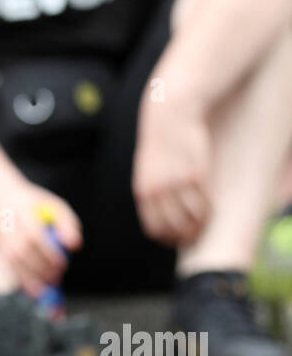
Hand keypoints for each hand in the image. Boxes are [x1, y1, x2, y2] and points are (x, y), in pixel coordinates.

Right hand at [0, 179, 82, 297]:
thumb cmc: (31, 204)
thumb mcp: (52, 205)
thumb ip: (67, 224)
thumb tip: (74, 246)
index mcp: (22, 211)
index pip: (34, 235)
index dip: (48, 253)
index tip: (62, 264)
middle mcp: (6, 225)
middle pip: (21, 251)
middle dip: (41, 268)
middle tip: (57, 277)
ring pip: (12, 263)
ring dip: (30, 278)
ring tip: (47, 286)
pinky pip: (8, 268)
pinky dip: (21, 281)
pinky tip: (34, 288)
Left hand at [133, 91, 211, 246]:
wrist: (169, 114)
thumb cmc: (159, 143)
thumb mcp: (147, 169)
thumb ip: (152, 192)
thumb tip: (163, 218)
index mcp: (143, 191)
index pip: (155, 228)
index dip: (168, 239)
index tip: (177, 240)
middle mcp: (159, 190)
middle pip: (175, 227)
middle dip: (187, 237)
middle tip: (196, 237)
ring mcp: (178, 182)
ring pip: (194, 219)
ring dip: (202, 227)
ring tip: (206, 225)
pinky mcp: (198, 174)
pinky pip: (206, 203)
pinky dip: (211, 211)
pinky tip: (212, 209)